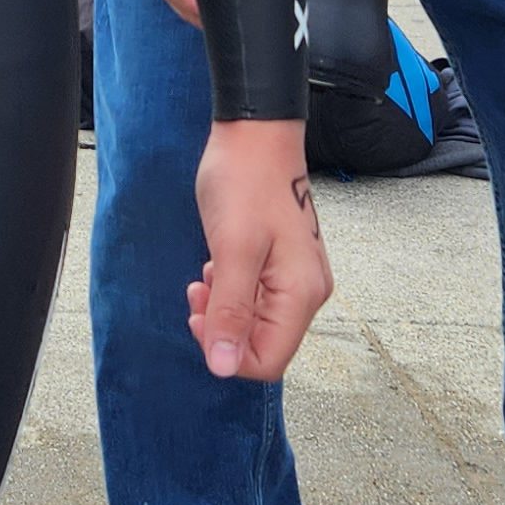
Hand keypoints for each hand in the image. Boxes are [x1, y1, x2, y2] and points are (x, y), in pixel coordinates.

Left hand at [188, 117, 331, 381]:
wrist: (255, 136)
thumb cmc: (245, 184)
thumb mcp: (232, 251)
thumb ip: (230, 312)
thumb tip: (223, 368)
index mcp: (301, 294)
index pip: (268, 362)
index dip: (227, 353)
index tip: (199, 315)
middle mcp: (308, 293)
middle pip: (263, 345)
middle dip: (222, 328)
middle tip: (197, 290)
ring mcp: (298, 279)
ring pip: (257, 323)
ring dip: (223, 308)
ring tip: (205, 273)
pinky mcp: (284, 266)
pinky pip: (257, 300)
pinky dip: (231, 291)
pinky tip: (217, 265)